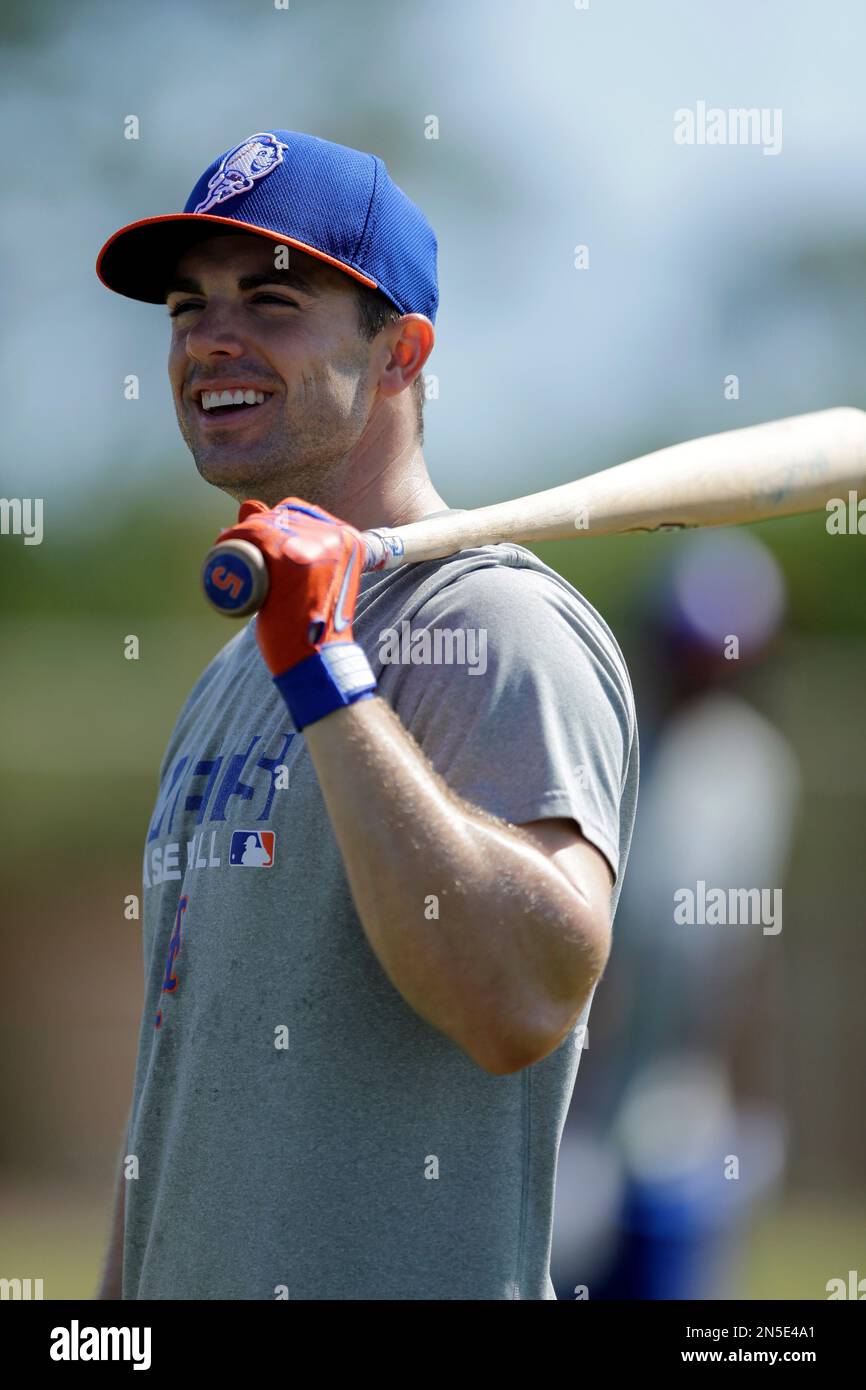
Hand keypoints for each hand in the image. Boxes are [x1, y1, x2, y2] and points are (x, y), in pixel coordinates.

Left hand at [215, 498, 375, 730]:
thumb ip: (300, 552)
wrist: (318, 660)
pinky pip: (253, 534)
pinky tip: (224, 547)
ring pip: (264, 524)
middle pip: (281, 516)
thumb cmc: (314, 625)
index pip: (300, 513)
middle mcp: (336, 536)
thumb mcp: (314, 581)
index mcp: (349, 539)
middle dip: (254, 529)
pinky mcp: (289, 558)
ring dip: (241, 534)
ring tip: (230, 557)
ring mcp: (313, 545)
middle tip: (240, 555)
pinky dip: (233, 539)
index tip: (259, 545)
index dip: (273, 523)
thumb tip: (250, 506)